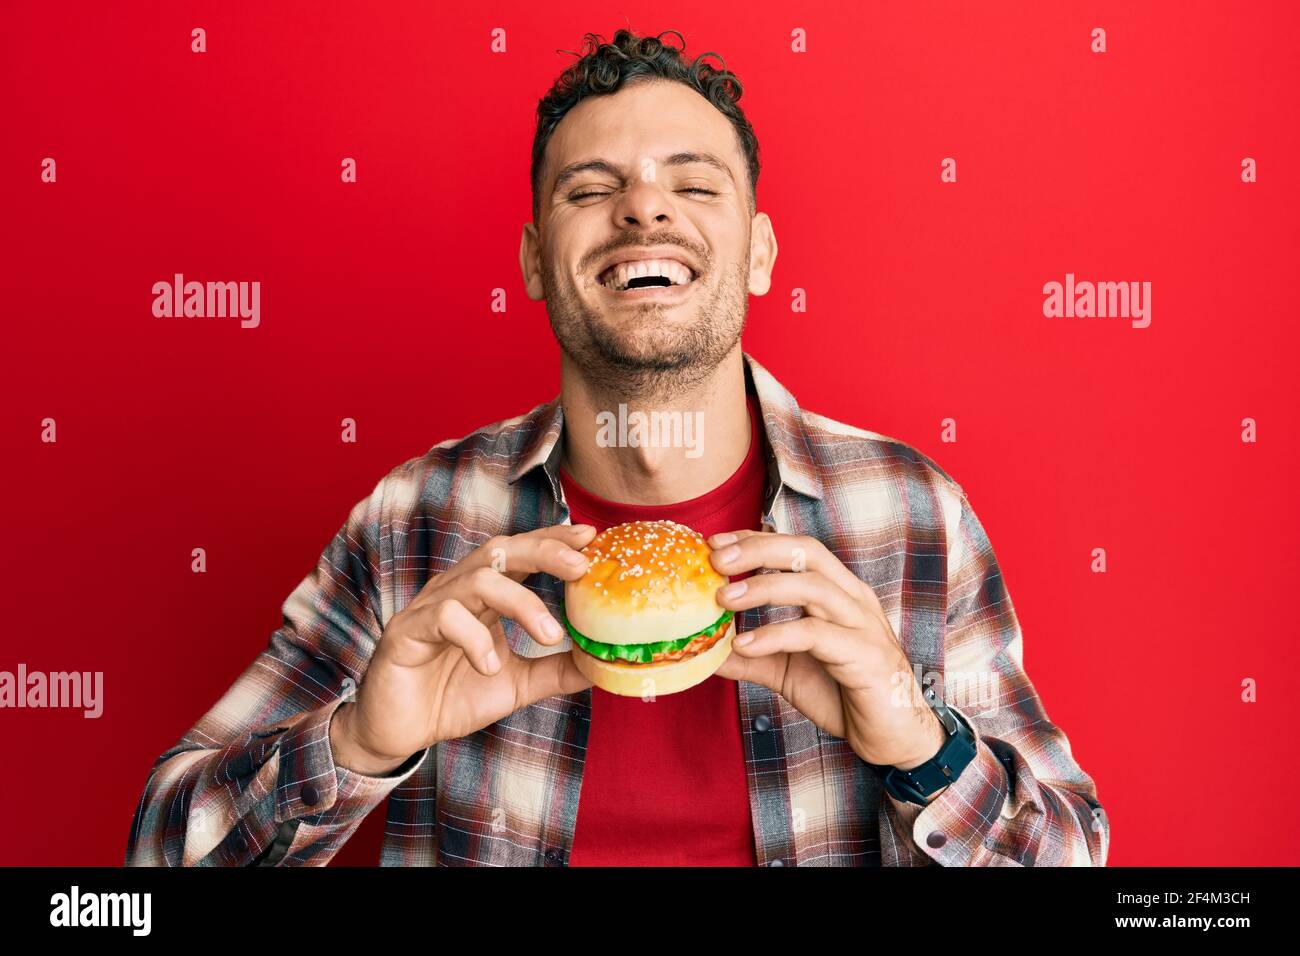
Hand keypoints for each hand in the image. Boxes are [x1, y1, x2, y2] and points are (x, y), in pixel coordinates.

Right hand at [331, 524, 597, 774]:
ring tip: (550, 636)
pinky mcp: (407, 632)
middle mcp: (459, 590)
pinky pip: (444, 618)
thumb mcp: (517, 685)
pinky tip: (489, 667)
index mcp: (485, 595)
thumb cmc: (453, 696)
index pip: (522, 554)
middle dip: (545, 551)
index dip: (554, 540)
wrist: (398, 732)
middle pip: (502, 550)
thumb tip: (601, 663)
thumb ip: (555, 671)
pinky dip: (475, 637)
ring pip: (479, 579)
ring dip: (522, 602)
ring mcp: (431, 607)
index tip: (592, 536)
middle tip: (582, 567)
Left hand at [708, 530, 947, 770]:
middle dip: (758, 549)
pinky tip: (745, 645)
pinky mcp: (865, 655)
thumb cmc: (846, 696)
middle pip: (806, 553)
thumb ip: (750, 656)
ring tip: (723, 599)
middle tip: (716, 559)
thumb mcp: (787, 671)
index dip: (756, 540)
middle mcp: (853, 598)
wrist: (894, 740)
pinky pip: (816, 634)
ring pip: (813, 586)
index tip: (716, 544)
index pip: (796, 549)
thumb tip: (704, 649)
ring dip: (763, 587)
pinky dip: (776, 635)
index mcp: (838, 592)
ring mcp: (863, 624)